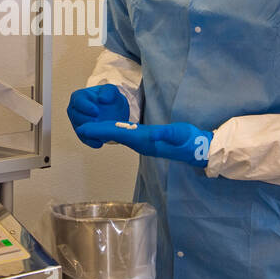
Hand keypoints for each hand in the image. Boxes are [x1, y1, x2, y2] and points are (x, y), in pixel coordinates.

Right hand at [67, 84, 129, 147]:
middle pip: (76, 116)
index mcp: (80, 97)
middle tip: (97, 122)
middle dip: (87, 120)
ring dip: (89, 132)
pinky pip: (84, 139)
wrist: (115, 110)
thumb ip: (108, 92)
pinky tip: (99, 142)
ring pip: (79, 129)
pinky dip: (91, 142)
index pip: (78, 101)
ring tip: (99, 133)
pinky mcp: (83, 133)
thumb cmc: (109, 98)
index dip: (86, 107)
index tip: (96, 111)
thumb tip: (102, 99)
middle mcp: (76, 110)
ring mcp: (78, 122)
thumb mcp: (111, 91)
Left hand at [74, 120, 212, 166]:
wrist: (199, 151)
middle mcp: (141, 144)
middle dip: (97, 132)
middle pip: (115, 136)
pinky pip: (126, 136)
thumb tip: (156, 133)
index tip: (86, 129)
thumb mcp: (182, 135)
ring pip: (119, 136)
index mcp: (146, 140)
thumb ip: (169, 134)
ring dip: (104, 132)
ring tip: (90, 127)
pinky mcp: (147, 142)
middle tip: (80, 127)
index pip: (119, 134)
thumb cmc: (191, 142)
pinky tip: (109, 129)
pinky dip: (114, 132)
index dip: (101, 131)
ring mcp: (143, 144)